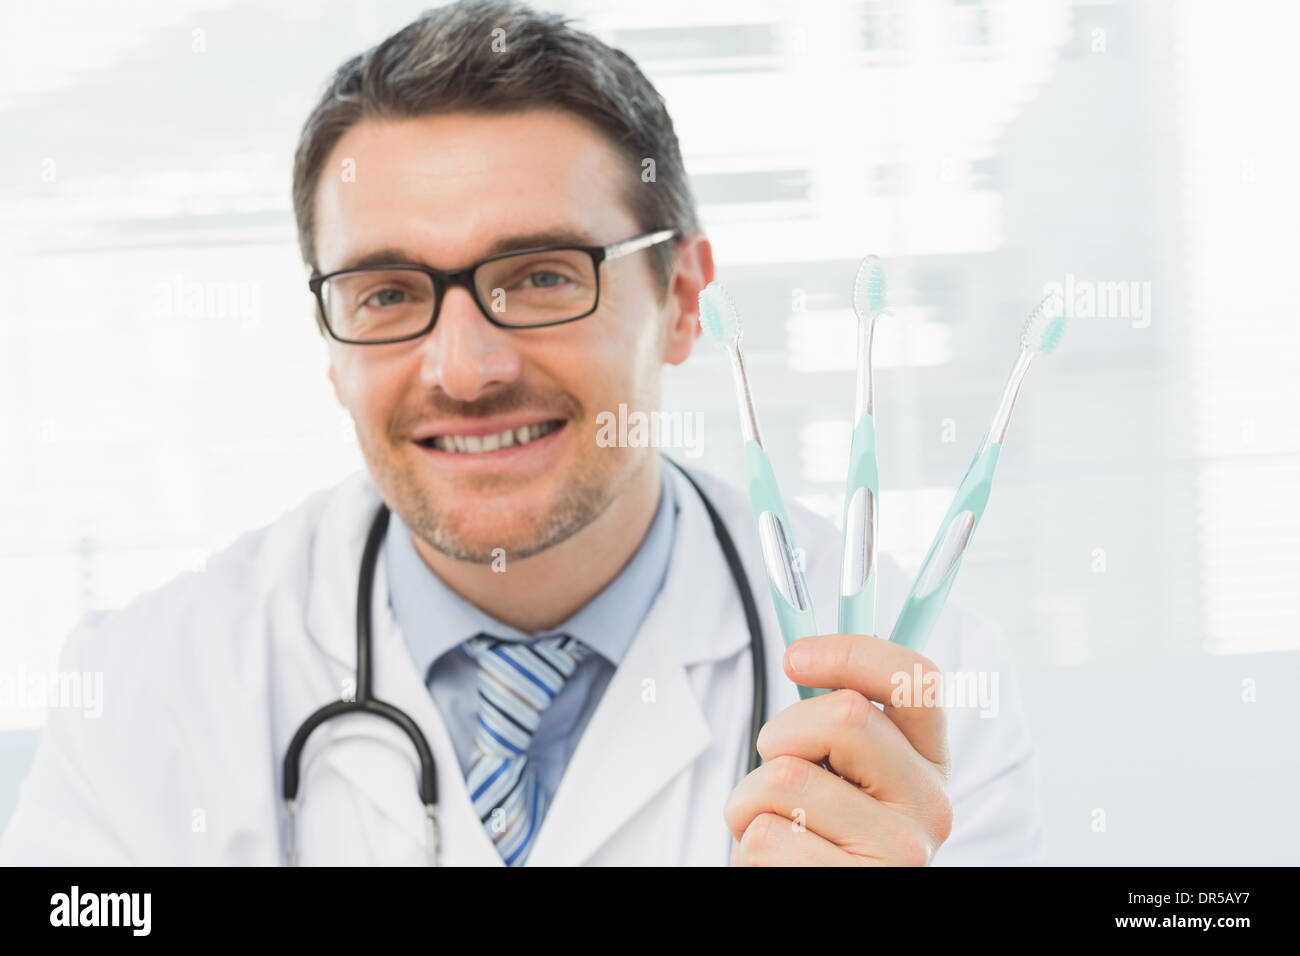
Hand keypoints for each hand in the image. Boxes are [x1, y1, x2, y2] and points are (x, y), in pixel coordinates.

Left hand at [723, 633, 951, 865]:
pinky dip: (746, 846)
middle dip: (782, 732)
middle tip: (777, 766)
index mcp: (929, 762)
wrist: (810, 894)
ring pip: (786, 777)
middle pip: (844, 715)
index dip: (851, 652)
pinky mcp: (853, 886)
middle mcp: (930, 805)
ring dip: (750, 799)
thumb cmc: (814, 829)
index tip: (795, 658)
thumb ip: (833, 719)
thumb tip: (800, 652)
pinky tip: (775, 862)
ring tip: (775, 826)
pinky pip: (765, 836)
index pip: (917, 680)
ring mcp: (899, 852)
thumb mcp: (837, 770)